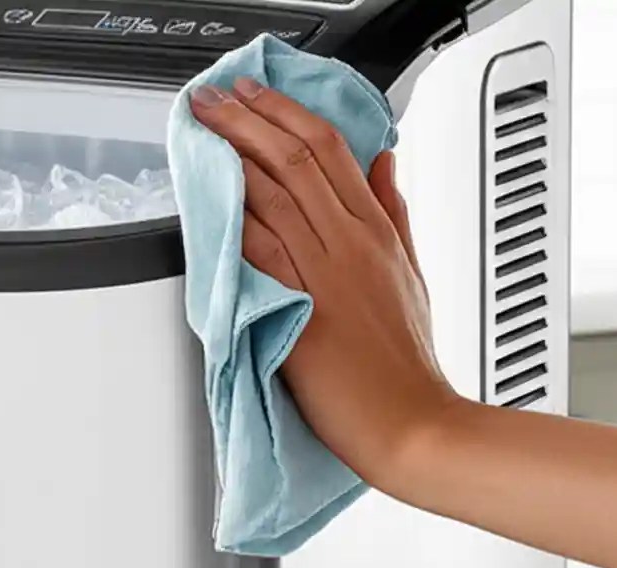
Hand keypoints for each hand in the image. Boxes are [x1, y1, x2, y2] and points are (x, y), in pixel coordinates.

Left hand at [189, 79, 461, 484]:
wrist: (412, 424)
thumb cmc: (407, 363)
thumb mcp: (414, 272)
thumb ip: (395, 213)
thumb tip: (383, 163)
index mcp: (377, 231)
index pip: (330, 148)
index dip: (286, 113)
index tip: (254, 95)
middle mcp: (350, 242)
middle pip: (294, 157)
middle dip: (247, 118)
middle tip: (213, 98)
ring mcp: (324, 273)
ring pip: (274, 192)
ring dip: (232, 152)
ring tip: (202, 127)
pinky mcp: (301, 308)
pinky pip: (260, 248)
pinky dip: (233, 216)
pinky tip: (209, 194)